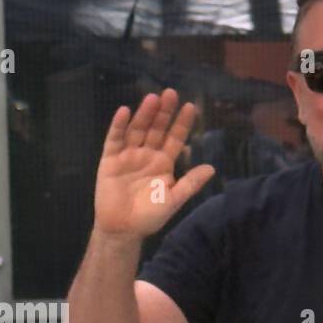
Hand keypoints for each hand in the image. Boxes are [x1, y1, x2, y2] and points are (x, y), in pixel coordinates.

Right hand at [94, 88, 215, 240]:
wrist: (123, 229)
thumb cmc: (150, 216)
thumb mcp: (174, 199)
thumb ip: (190, 183)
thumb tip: (212, 168)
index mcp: (164, 163)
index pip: (175, 138)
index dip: (182, 123)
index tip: (191, 107)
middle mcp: (147, 155)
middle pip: (157, 129)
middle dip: (164, 112)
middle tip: (171, 93)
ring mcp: (128, 155)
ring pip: (138, 130)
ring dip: (145, 114)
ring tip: (153, 98)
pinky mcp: (110, 159)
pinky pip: (114, 139)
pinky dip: (119, 126)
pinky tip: (125, 111)